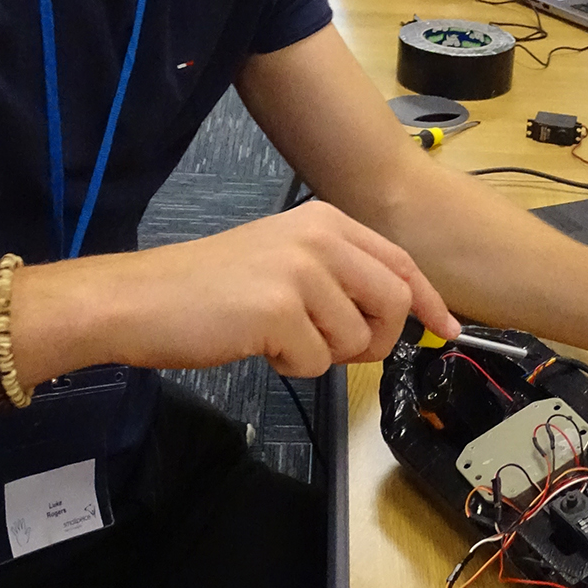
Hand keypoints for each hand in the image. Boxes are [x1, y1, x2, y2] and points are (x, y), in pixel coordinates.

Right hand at [10, 201, 459, 389]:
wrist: (140, 299)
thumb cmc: (210, 288)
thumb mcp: (285, 260)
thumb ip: (340, 276)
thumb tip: (398, 316)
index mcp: (326, 221)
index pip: (401, 262)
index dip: (428, 301)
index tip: (447, 329)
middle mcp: (320, 237)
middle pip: (394, 303)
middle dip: (376, 340)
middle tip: (333, 347)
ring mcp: (301, 272)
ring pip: (357, 340)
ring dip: (322, 354)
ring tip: (276, 334)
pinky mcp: (280, 310)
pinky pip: (317, 363)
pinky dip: (292, 367)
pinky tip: (257, 344)